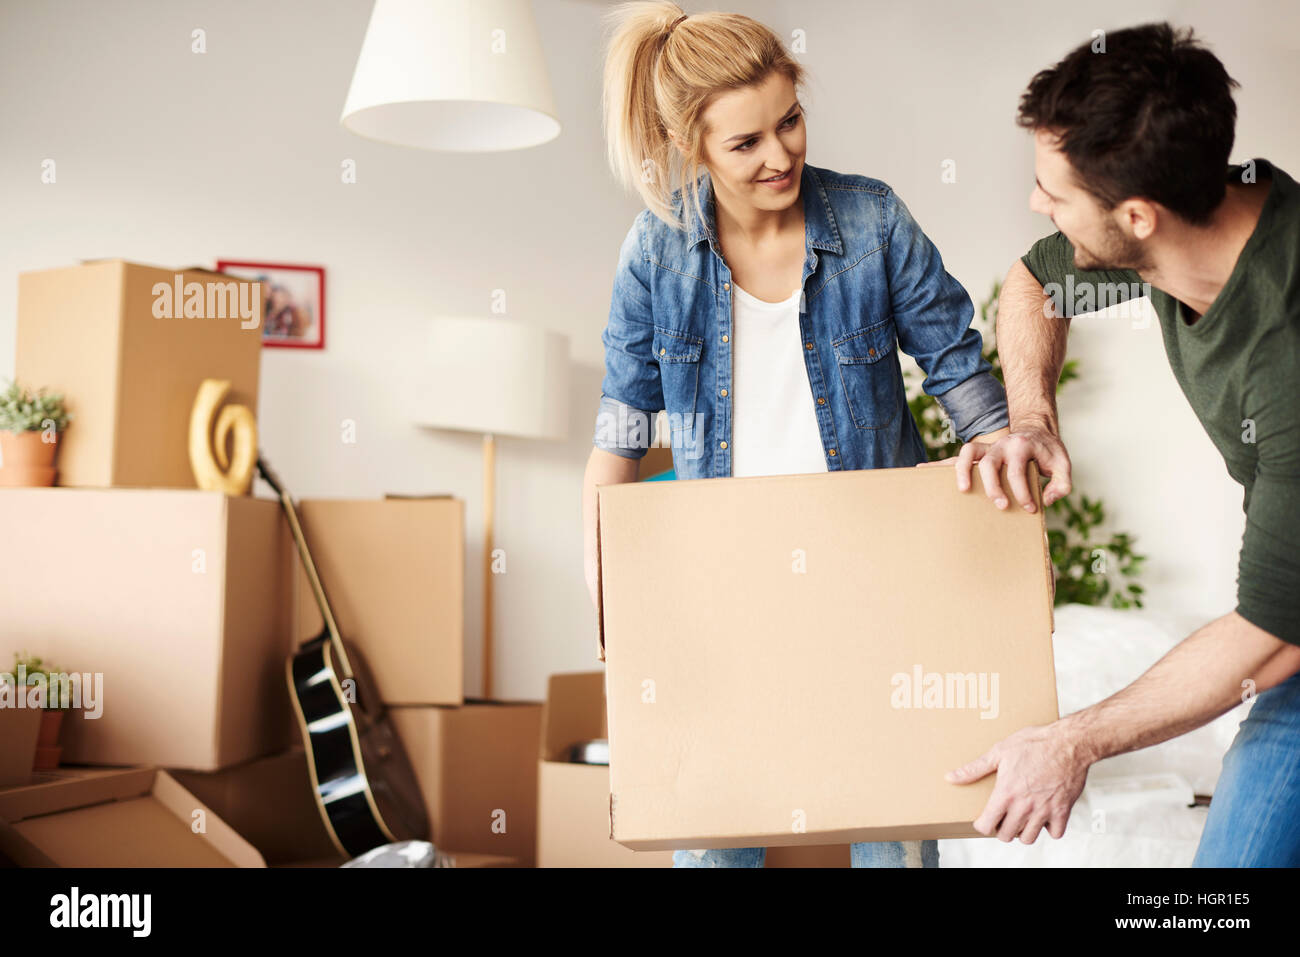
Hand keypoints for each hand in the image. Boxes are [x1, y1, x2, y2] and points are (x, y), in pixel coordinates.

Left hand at [945, 722, 1089, 842]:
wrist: (1068, 742)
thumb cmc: (1034, 743)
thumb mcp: (999, 751)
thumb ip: (974, 769)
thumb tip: (950, 777)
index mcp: (1006, 793)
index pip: (987, 825)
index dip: (981, 825)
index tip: (983, 819)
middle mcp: (1024, 806)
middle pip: (1006, 835)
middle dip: (1000, 829)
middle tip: (1002, 818)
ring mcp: (1044, 810)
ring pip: (1029, 838)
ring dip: (1022, 832)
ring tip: (1020, 818)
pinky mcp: (1063, 811)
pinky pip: (1055, 833)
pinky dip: (1048, 829)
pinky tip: (1043, 816)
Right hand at [953, 426, 1071, 512]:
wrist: (1036, 431)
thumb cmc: (1048, 451)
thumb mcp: (1064, 464)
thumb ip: (1062, 484)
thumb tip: (1045, 501)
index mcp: (1022, 446)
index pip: (1017, 472)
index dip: (1023, 493)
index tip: (1030, 509)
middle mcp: (1001, 444)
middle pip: (989, 464)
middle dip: (993, 487)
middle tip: (1001, 505)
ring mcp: (988, 447)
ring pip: (968, 453)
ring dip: (962, 472)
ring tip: (963, 490)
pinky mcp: (979, 453)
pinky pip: (958, 457)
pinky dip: (942, 464)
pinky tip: (924, 471)